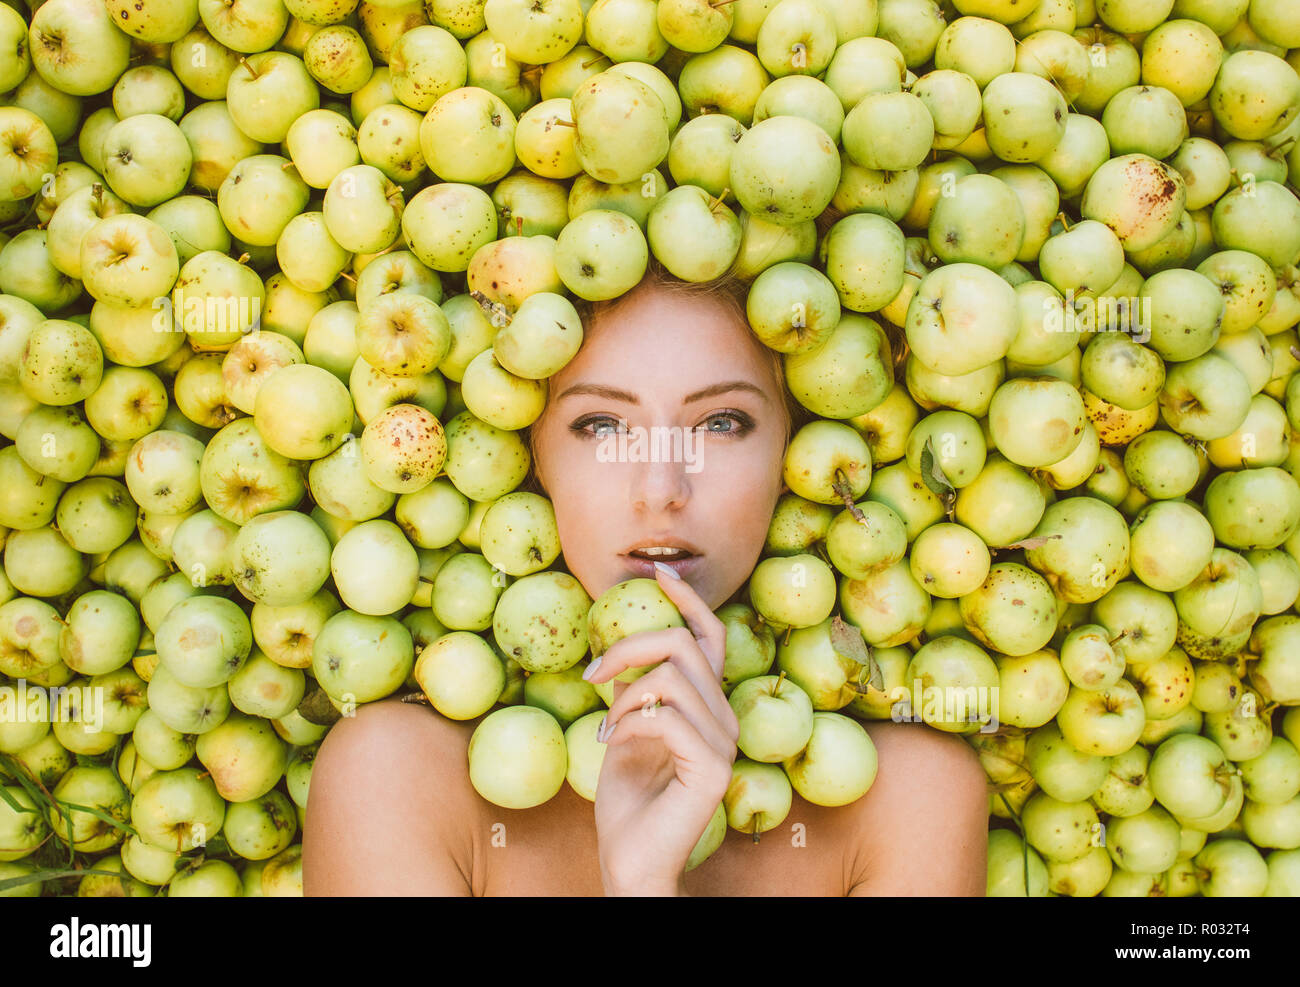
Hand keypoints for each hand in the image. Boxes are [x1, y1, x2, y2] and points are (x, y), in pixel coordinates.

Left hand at [585, 566, 738, 895]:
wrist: (630, 860)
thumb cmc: (626, 800)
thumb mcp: (624, 730)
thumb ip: (633, 690)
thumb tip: (621, 646)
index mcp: (709, 706)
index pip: (708, 636)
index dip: (686, 598)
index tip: (654, 571)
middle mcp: (725, 719)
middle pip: (683, 646)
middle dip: (628, 647)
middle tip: (592, 674)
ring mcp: (724, 744)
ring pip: (673, 677)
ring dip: (624, 696)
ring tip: (606, 727)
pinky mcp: (712, 768)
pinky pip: (665, 716)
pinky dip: (628, 722)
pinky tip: (611, 745)